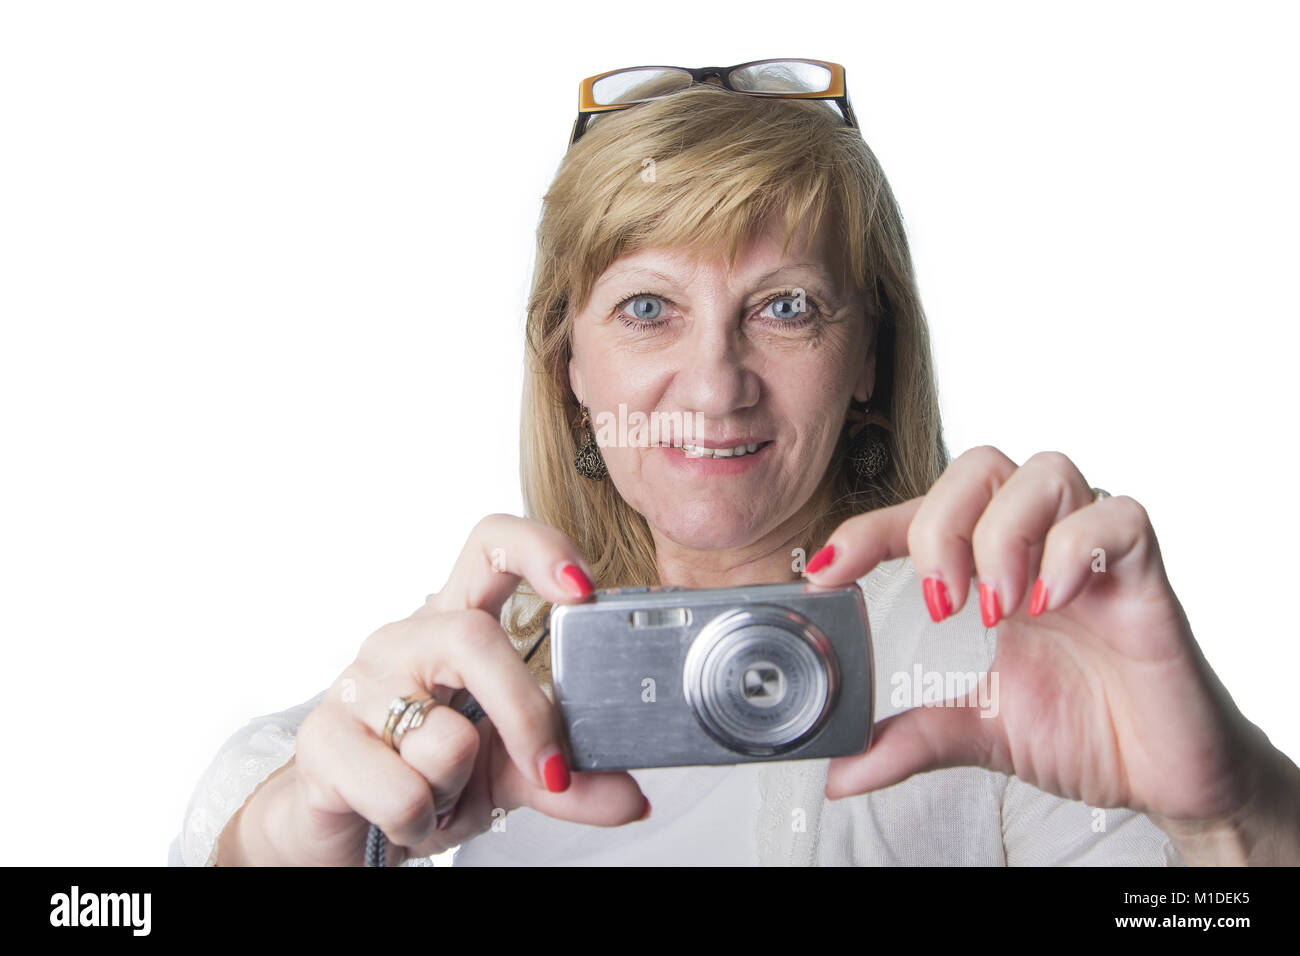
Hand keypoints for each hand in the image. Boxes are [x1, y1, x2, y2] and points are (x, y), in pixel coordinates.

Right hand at [275, 514, 647, 865]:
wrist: (345, 830)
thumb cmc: (424, 777)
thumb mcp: (508, 775)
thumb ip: (567, 778)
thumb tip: (632, 796)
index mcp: (454, 628)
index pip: (490, 547)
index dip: (539, 550)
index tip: (583, 589)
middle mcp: (404, 640)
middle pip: (474, 637)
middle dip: (523, 714)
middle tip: (548, 768)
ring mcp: (358, 685)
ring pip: (440, 734)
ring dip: (457, 787)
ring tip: (441, 795)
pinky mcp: (322, 741)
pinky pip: (401, 789)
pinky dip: (420, 823)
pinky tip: (408, 818)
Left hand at [804, 446, 1297, 862]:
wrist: (1165, 775)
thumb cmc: (1084, 730)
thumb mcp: (979, 732)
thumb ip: (912, 738)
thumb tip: (841, 774)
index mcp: (991, 568)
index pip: (920, 515)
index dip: (866, 530)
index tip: (824, 573)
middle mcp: (1040, 545)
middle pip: (981, 466)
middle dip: (941, 524)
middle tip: (940, 601)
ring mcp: (1093, 553)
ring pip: (1044, 471)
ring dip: (1003, 532)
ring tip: (997, 607)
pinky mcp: (1147, 574)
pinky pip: (1119, 517)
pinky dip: (1073, 551)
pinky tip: (1050, 605)